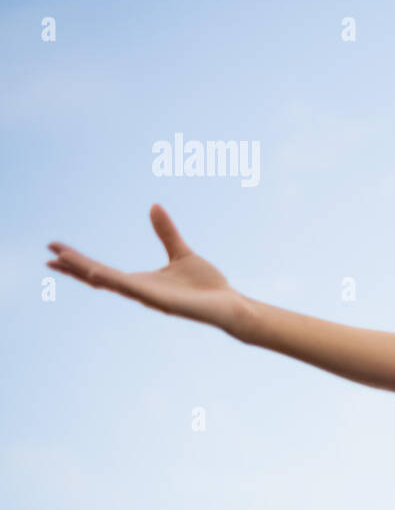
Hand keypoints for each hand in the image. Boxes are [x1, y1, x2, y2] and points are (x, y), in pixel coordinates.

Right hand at [46, 204, 246, 332]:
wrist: (230, 304)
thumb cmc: (206, 285)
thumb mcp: (182, 252)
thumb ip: (166, 232)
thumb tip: (153, 206)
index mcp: (141, 281)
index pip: (101, 271)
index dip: (78, 261)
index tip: (55, 250)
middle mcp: (141, 291)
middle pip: (100, 278)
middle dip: (75, 266)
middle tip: (49, 254)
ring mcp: (151, 299)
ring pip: (113, 284)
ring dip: (88, 273)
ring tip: (64, 262)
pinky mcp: (166, 304)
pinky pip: (138, 292)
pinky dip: (118, 283)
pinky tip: (102, 274)